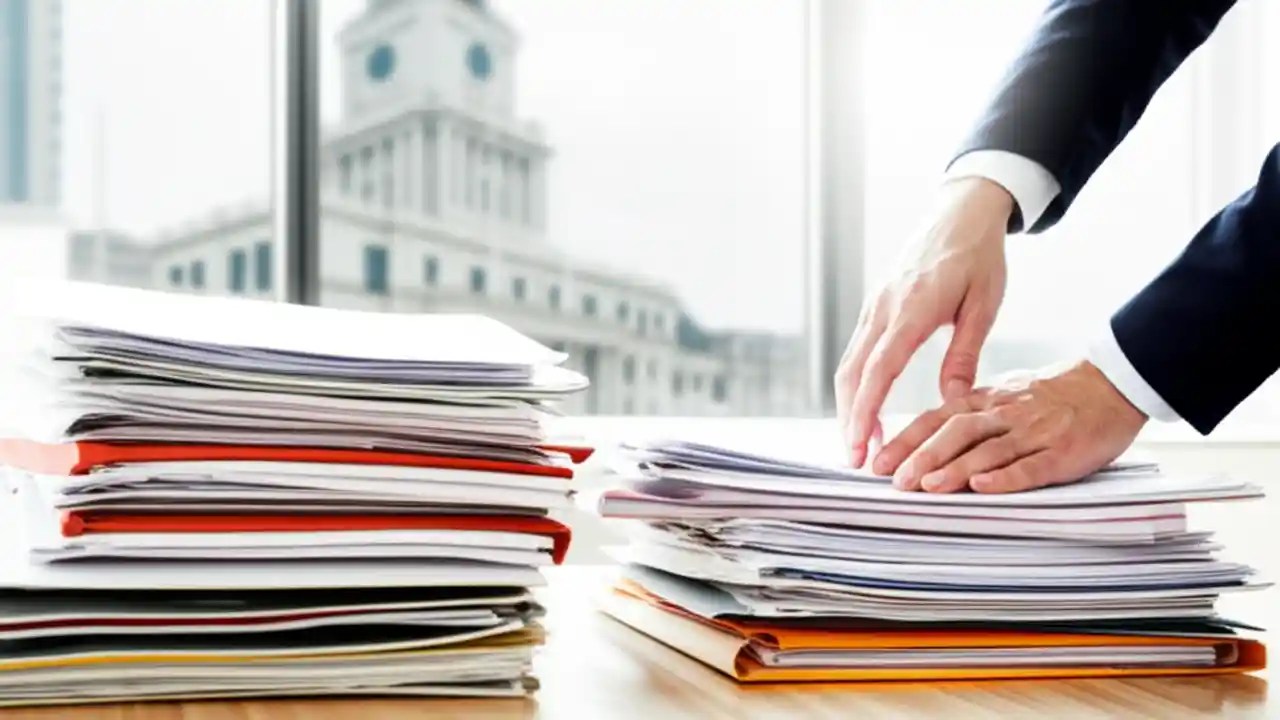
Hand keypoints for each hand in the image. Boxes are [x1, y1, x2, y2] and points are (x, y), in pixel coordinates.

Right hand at [835, 177, 1012, 466]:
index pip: (879, 369)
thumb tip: (951, 403)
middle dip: (849, 419)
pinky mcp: (875, 305)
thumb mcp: (984, 306)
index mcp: (913, 309)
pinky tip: (866, 406)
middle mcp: (884, 308)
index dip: (865, 411)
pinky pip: (857, 350)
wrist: (961, 212)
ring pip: (849, 363)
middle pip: (853, 373)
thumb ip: (965, 354)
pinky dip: (857, 383)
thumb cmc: (980, 256)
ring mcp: (874, 305)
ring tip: (860, 443)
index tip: (860, 446)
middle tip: (854, 460)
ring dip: (849, 405)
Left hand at [872, 360, 1147, 492]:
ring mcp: (1034, 431)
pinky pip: (1031, 465)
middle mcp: (1004, 413)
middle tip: (896, 481)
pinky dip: (1005, 477)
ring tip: (928, 487)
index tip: (878, 463)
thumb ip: (970, 415)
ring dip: (955, 468)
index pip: (936, 418)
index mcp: (985, 400)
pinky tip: (983, 489)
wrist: (1112, 383)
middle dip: (922, 456)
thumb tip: (925, 438)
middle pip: (956, 431)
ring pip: (988, 449)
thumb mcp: (1004, 395)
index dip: (905, 440)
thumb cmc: (1052, 395)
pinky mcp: (1063, 451)